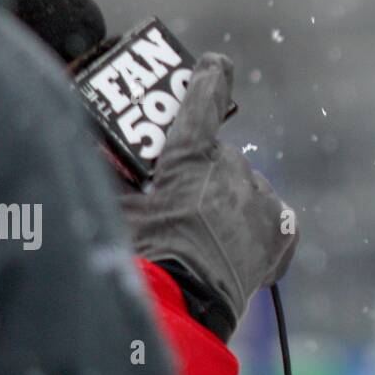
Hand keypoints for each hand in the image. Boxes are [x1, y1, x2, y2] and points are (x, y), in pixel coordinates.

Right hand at [122, 53, 297, 334]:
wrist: (184, 310)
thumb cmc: (141, 259)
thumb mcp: (115, 213)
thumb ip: (109, 176)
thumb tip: (93, 147)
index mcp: (190, 159)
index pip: (202, 103)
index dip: (209, 79)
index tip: (216, 64)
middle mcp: (232, 171)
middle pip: (217, 160)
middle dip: (200, 178)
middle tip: (179, 208)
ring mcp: (261, 200)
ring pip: (245, 187)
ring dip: (227, 203)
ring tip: (203, 239)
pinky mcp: (281, 231)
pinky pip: (273, 217)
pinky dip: (258, 226)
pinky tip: (238, 245)